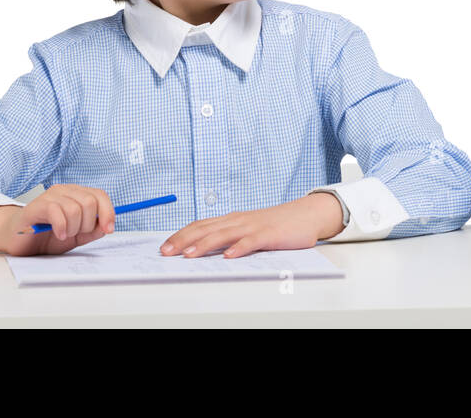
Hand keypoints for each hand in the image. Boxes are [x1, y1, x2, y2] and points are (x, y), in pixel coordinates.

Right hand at [0, 184, 115, 254]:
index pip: (100, 195)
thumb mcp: (75, 236)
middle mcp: (64, 191)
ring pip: (75, 208)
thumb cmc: (45, 236)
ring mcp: (50, 196)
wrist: (17, 239)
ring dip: (73, 228)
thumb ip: (91, 231)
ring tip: (63, 234)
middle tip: (75, 233)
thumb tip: (106, 226)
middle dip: (87, 224)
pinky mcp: (37, 206)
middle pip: (90, 202)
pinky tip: (58, 234)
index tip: (109, 229)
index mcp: (76, 194)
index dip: (108, 212)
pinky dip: (61, 227)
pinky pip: (57, 212)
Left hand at [159, 192, 345, 258]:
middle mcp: (238, 220)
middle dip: (183, 240)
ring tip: (188, 255)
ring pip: (224, 235)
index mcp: (231, 219)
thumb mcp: (248, 229)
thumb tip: (202, 250)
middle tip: (166, 252)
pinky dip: (239, 248)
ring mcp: (253, 226)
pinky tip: (229, 256)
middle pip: (206, 229)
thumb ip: (229, 237)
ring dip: (204, 245)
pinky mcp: (269, 234)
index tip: (164, 247)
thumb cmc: (276, 225)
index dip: (180, 235)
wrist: (305, 215)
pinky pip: (252, 242)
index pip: (200, 225)